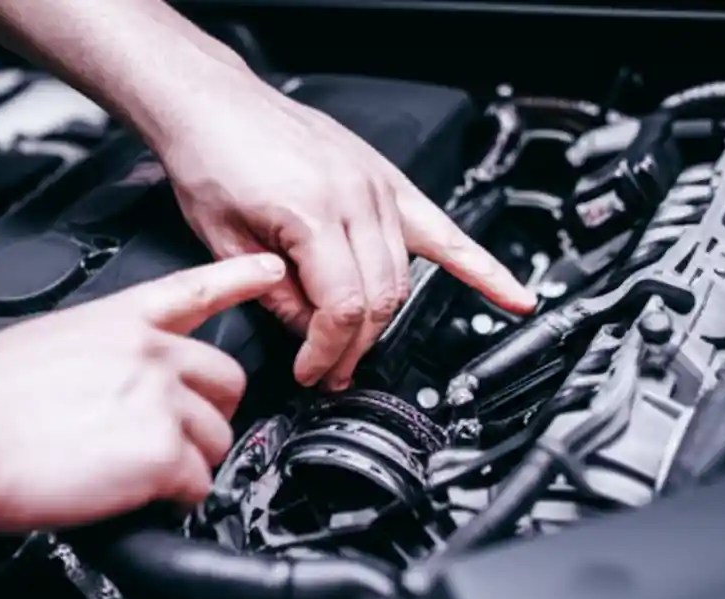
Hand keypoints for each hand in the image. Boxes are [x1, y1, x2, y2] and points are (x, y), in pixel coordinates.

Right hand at [0, 253, 287, 531]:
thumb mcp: (44, 345)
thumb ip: (96, 356)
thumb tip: (106, 380)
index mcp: (119, 320)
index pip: (196, 289)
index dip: (240, 278)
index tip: (271, 270)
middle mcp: (150, 353)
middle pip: (226, 382)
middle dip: (209, 415)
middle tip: (174, 439)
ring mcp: (161, 401)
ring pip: (217, 440)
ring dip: (189, 463)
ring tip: (140, 474)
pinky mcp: (162, 453)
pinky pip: (198, 484)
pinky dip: (175, 499)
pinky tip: (139, 496)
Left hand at [158, 65, 537, 390]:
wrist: (216, 101)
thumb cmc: (211, 156)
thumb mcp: (224, 241)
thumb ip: (277, 294)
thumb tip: (312, 333)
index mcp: (313, 211)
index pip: (344, 307)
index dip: (327, 350)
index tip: (310, 369)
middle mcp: (357, 197)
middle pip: (381, 299)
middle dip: (354, 346)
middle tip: (328, 370)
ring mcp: (379, 187)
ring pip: (404, 278)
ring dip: (384, 322)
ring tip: (355, 348)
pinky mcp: (389, 181)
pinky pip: (446, 232)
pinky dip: (482, 268)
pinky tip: (513, 296)